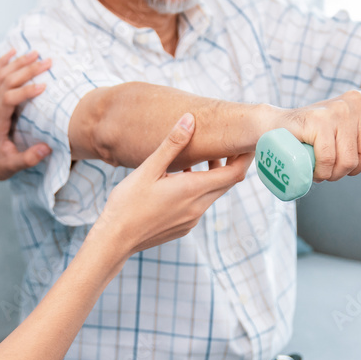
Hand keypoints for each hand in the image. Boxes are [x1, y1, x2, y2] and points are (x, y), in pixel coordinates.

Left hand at [0, 50, 52, 183]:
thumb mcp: (12, 166)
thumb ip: (29, 158)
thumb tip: (47, 148)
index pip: (8, 99)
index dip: (25, 91)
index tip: (44, 86)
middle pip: (6, 81)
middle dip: (27, 70)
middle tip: (48, 62)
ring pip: (1, 75)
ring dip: (18, 62)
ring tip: (37, 54)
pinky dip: (4, 62)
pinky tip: (13, 52)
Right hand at [94, 114, 252, 254]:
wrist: (115, 240)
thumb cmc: (128, 203)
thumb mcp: (148, 169)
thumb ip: (172, 144)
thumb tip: (190, 119)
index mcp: (193, 190)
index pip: (234, 173)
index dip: (245, 157)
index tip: (246, 143)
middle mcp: (198, 207)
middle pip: (226, 183)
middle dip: (228, 163)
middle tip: (222, 145)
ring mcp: (191, 220)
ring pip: (212, 194)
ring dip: (210, 176)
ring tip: (196, 160)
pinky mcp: (183, 228)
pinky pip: (199, 206)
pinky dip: (198, 191)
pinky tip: (178, 182)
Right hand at [283, 90, 360, 181]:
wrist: (275, 126)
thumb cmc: (314, 137)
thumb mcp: (349, 144)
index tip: (360, 159)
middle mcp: (357, 101)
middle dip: (354, 169)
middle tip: (335, 166)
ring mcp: (338, 110)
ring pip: (351, 160)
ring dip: (335, 174)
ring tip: (322, 168)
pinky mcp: (319, 121)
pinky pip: (330, 159)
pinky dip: (322, 172)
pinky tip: (314, 171)